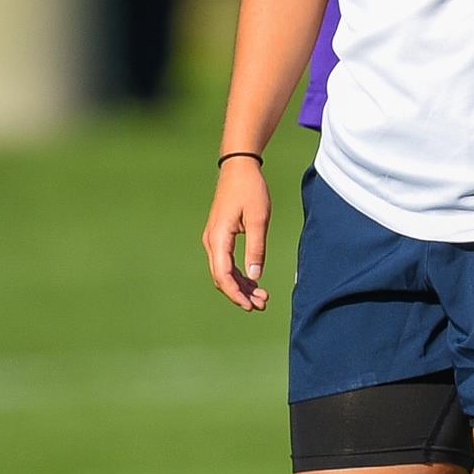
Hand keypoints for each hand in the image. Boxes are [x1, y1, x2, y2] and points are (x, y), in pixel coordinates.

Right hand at [203, 162, 271, 310]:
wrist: (238, 167)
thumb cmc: (250, 189)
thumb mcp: (259, 219)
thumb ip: (256, 248)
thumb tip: (255, 276)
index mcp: (219, 237)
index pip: (223, 274)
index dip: (236, 294)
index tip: (251, 305)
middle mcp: (212, 241)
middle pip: (221, 277)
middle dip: (240, 294)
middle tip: (262, 304)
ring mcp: (214, 239)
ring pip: (223, 271)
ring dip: (240, 286)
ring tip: (260, 296)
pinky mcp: (220, 237)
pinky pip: (225, 262)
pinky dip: (238, 274)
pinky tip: (253, 281)